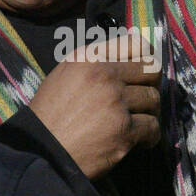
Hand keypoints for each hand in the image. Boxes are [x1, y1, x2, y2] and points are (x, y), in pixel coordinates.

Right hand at [29, 37, 161, 179]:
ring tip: (137, 123)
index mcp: (89, 57)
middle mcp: (104, 74)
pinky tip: (138, 141)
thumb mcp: (65, 75)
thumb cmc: (50, 116)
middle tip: (143, 100)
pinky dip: (149, 136)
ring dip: (149, 113)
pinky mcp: (124, 129)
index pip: (136, 44)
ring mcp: (115, 101)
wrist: (41, 152)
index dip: (147, 57)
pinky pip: (152, 127)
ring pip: (153, 99)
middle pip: (151, 70)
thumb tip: (129, 60)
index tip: (146, 72)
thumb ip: (95, 64)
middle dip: (151, 85)